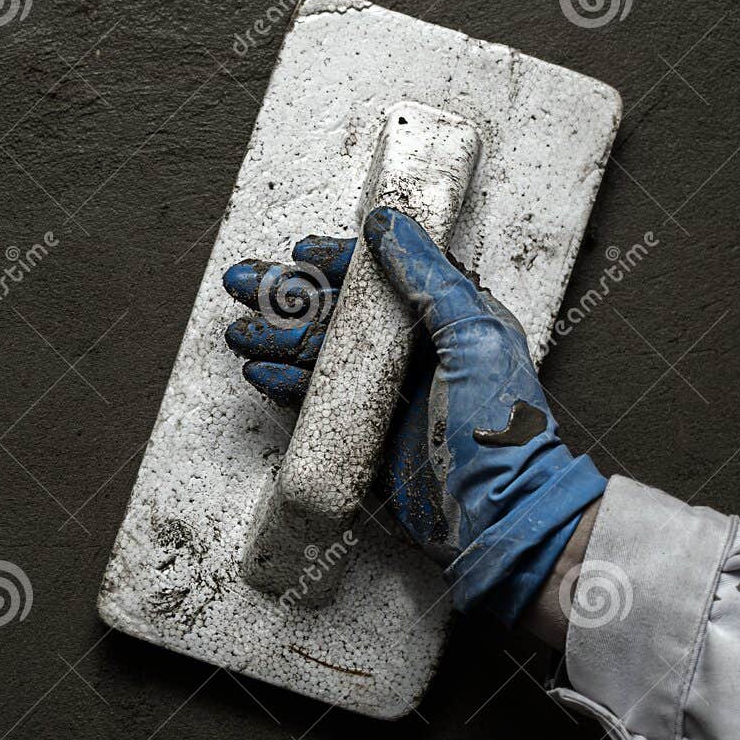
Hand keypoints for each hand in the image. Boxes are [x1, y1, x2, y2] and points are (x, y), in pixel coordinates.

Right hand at [222, 208, 604, 625]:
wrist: (496, 516)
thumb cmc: (499, 430)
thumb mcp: (476, 337)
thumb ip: (432, 279)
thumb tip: (389, 224)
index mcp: (444, 322)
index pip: (381, 278)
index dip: (339, 261)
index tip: (302, 252)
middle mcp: (412, 355)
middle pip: (338, 313)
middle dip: (287, 297)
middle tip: (243, 285)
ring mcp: (385, 397)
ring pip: (318, 356)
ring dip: (277, 340)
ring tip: (241, 334)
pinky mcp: (363, 438)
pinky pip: (315, 404)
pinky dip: (286, 387)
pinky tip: (262, 375)